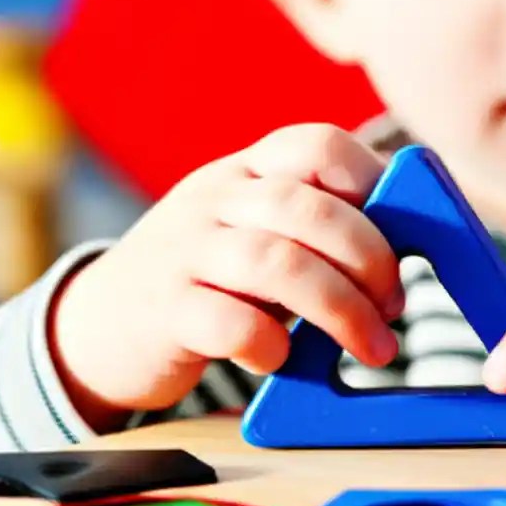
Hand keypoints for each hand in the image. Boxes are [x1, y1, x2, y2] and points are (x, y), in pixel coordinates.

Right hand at [51, 125, 403, 421]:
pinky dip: (270, 344)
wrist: (97, 327)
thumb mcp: (249, 234)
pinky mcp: (165, 312)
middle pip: (307, 209)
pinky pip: (229, 321)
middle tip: (394, 305)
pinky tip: (282, 359)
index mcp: (244, 174)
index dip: (373, 181)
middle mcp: (213, 200)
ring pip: (276, 263)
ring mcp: (184, 253)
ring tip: (373, 348)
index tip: (407, 233)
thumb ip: (312, 232)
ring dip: (340, 309)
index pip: (316, 145)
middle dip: (370, 259)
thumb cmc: (203, 281)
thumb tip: (408, 250)